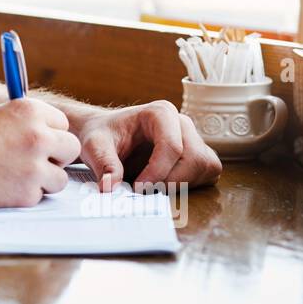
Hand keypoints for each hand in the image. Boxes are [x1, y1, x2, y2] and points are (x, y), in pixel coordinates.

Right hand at [0, 99, 81, 208]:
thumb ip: (24, 122)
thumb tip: (48, 130)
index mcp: (29, 110)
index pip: (63, 123)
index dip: (50, 134)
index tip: (36, 141)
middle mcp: (38, 135)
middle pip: (70, 148)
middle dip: (55, 157)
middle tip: (34, 162)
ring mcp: (34, 166)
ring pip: (60, 178)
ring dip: (44, 180)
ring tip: (15, 176)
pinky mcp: (27, 193)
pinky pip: (41, 196)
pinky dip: (25, 195)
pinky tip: (3, 187)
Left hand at [76, 101, 221, 192]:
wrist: (107, 135)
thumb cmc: (103, 136)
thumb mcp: (94, 146)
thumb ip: (102, 163)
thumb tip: (110, 187)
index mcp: (160, 113)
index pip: (172, 146)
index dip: (157, 173)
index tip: (137, 188)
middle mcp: (181, 123)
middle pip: (194, 159)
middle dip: (170, 181)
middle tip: (144, 190)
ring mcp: (193, 139)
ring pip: (205, 167)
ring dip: (181, 184)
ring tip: (152, 186)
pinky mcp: (198, 155)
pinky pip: (208, 174)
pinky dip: (190, 185)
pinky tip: (164, 184)